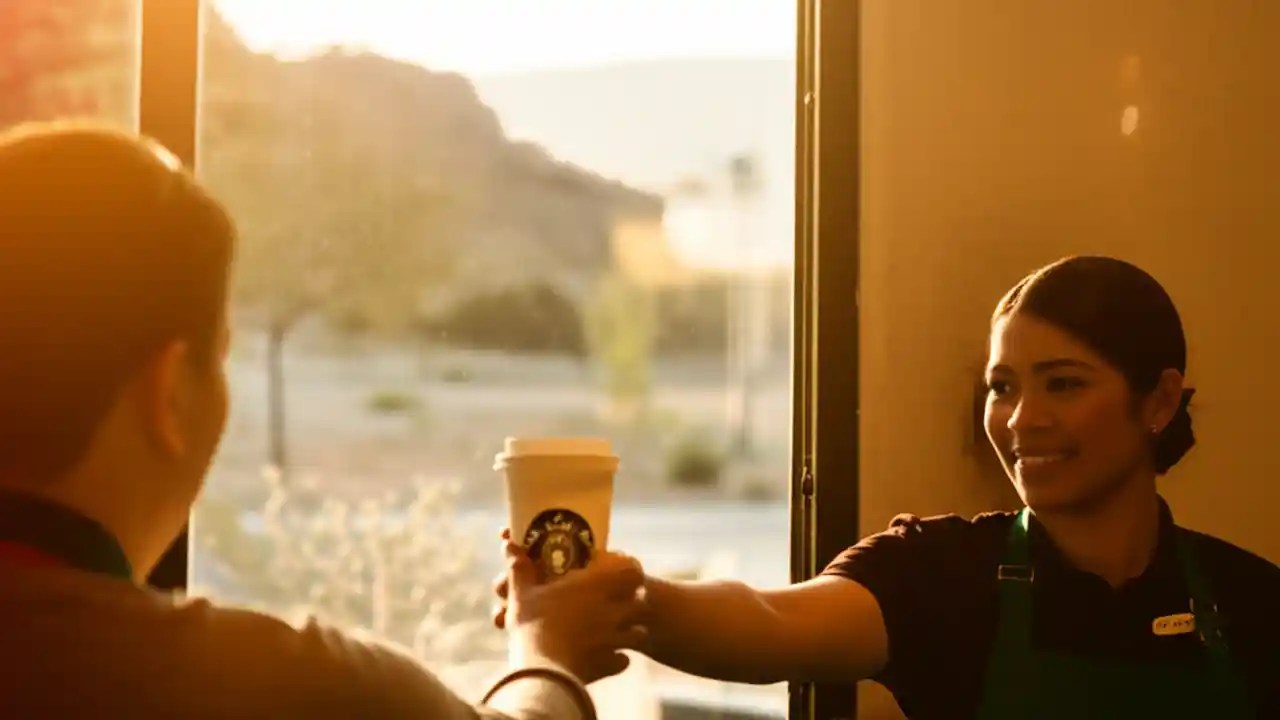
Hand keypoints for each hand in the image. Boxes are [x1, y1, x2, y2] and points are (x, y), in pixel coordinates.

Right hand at [501, 533, 648, 682]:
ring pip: (640, 633)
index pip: (632, 570)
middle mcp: (613, 610)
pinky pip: (623, 660)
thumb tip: (509, 546)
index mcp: (596, 585)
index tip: (619, 570)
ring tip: (614, 631)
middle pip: (641, 602)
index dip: (629, 569)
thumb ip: (521, 569)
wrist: (542, 672)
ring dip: (630, 631)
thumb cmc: (533, 625)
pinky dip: (617, 659)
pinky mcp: (610, 664)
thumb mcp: (522, 594)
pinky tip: (605, 658)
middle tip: (617, 601)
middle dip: (633, 602)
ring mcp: (615, 639)